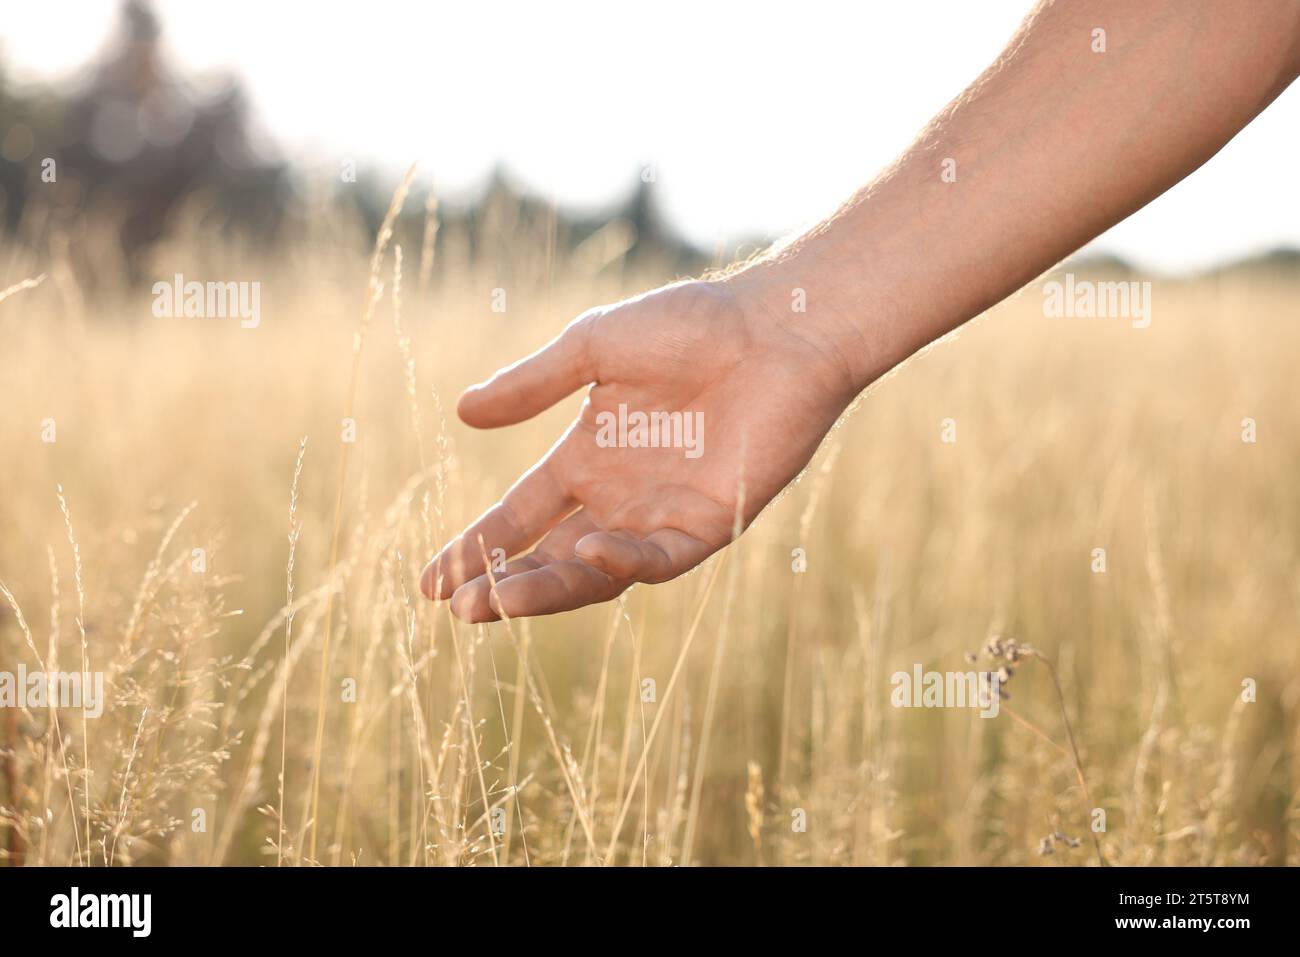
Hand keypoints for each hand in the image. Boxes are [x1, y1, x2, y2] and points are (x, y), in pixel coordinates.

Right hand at [420, 277, 860, 620]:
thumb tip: (461, 412)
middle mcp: (619, 496)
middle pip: (551, 557)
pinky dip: (623, 559)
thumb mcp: (594, 347)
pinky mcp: (709, 524)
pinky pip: (660, 560)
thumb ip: (533, 385)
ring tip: (497, 604)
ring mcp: (662, 515)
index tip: (428, 582)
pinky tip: (589, 548)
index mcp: (587, 458)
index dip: (476, 548)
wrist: (774, 327)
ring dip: (548, 590)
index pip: (520, 516)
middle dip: (504, 585)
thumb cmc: (690, 325)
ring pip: (596, 572)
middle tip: (458, 609)